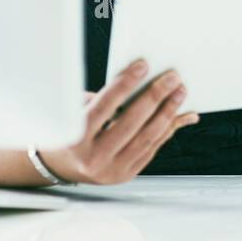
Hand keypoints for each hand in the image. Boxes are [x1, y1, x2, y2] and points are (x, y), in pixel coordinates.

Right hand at [36, 60, 198, 184]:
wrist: (62, 166)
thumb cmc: (68, 131)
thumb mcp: (72, 112)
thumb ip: (99, 100)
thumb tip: (134, 81)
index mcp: (75, 139)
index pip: (104, 107)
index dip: (125, 84)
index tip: (143, 66)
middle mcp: (93, 158)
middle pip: (131, 122)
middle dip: (155, 96)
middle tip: (172, 77)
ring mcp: (111, 170)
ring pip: (147, 138)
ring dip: (167, 112)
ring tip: (179, 92)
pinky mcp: (126, 175)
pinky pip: (151, 149)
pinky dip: (167, 129)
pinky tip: (178, 115)